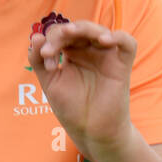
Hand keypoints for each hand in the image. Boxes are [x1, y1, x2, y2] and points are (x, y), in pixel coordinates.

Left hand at [26, 19, 136, 158]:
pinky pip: (127, 43)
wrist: (90, 132)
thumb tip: (35, 37)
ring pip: (100, 31)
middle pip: (79, 29)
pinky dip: (118, 37)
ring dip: (84, 28)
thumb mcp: (50, 82)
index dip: (51, 41)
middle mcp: (90, 52)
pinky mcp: (122, 66)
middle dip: (62, 34)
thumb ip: (39, 61)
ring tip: (69, 33)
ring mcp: (107, 57)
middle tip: (50, 50)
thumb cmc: (72, 108)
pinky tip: (103, 40)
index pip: (61, 35)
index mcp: (73, 53)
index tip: (45, 60)